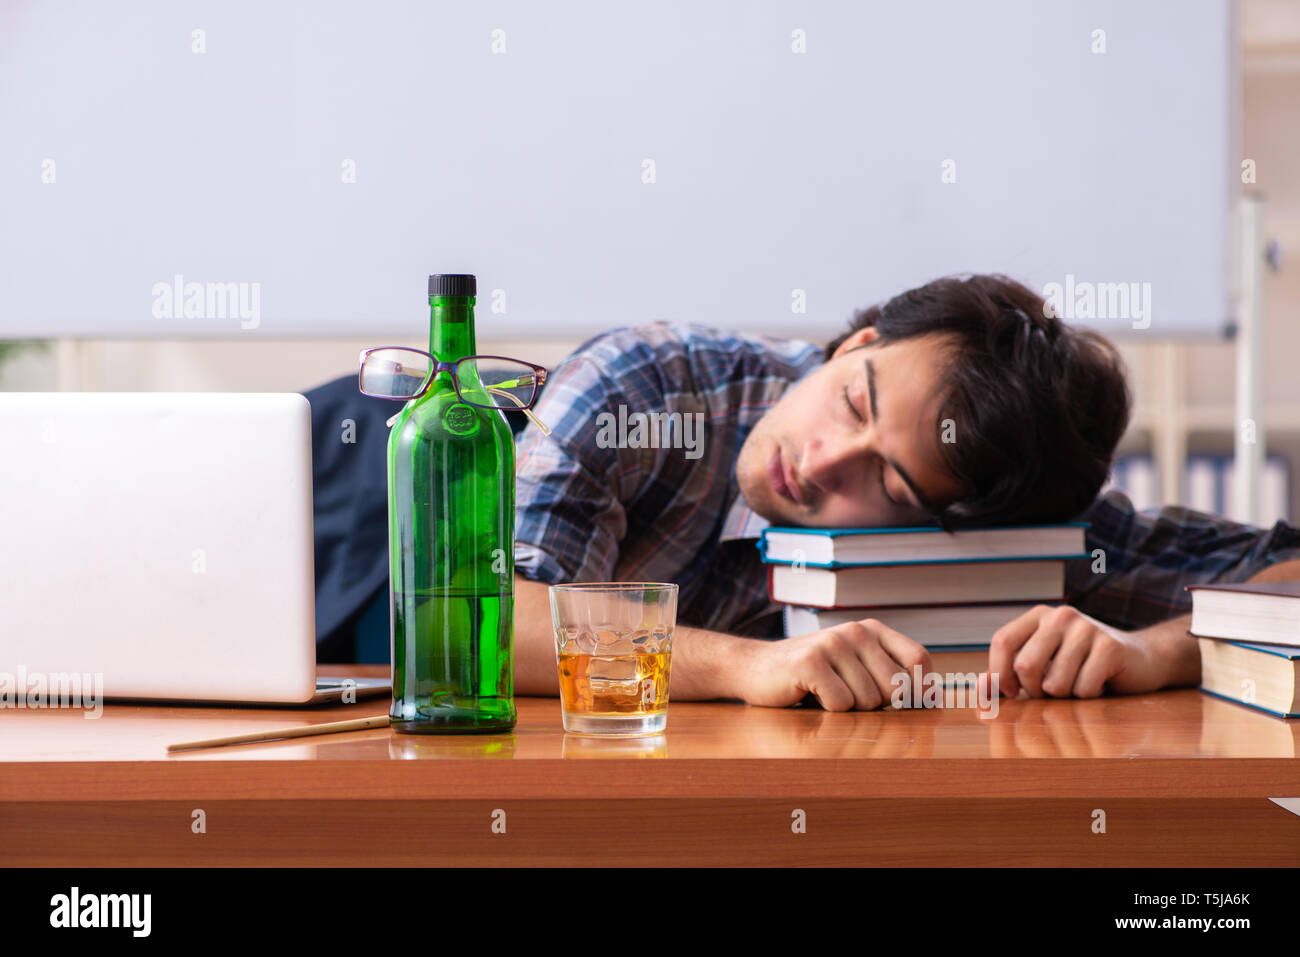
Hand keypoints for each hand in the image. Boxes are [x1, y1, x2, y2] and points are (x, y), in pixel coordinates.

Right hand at [736, 619, 930, 710]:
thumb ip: (891, 676)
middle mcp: (856, 631)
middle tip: (847, 697)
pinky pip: (841, 705)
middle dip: (877, 706)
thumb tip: (935, 698)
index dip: (920, 690)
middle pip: (896, 690)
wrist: (756, 669)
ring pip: (868, 702)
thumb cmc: (813, 677)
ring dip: (848, 711)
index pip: (920, 661)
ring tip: (826, 694)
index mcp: (872, 630)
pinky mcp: (810, 662)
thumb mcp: (856, 668)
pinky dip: (827, 712)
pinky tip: (810, 695)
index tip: (904, 707)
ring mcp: (833, 644)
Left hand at [983, 604, 1174, 699]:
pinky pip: (1083, 689)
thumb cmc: (1082, 666)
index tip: (1011, 692)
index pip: (1002, 642)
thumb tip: (980, 689)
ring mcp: (1087, 628)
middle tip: (1051, 692)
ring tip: (1079, 684)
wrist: (1141, 659)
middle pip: (1025, 665)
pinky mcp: (1110, 647)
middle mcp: (1060, 616)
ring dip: (1065, 696)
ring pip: (1054, 683)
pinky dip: (1088, 697)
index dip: (999, 673)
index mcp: (1038, 615)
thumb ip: (1009, 675)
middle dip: (1034, 690)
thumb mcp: (1043, 665)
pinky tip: (1100, 683)